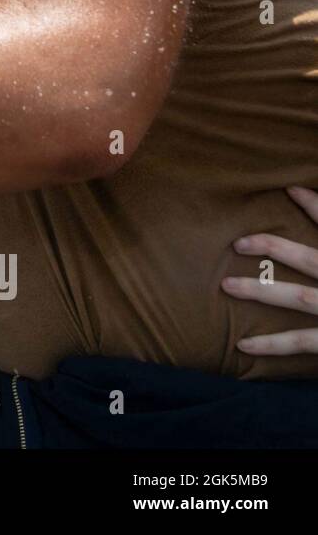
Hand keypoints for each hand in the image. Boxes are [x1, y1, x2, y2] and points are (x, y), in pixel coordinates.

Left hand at [221, 187, 317, 354]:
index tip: (291, 189)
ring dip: (262, 290)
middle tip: (238, 242)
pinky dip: (274, 345)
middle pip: (313, 260)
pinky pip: (303, 343)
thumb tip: (308, 201)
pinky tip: (244, 345)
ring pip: (300, 298)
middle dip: (276, 248)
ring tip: (226, 285)